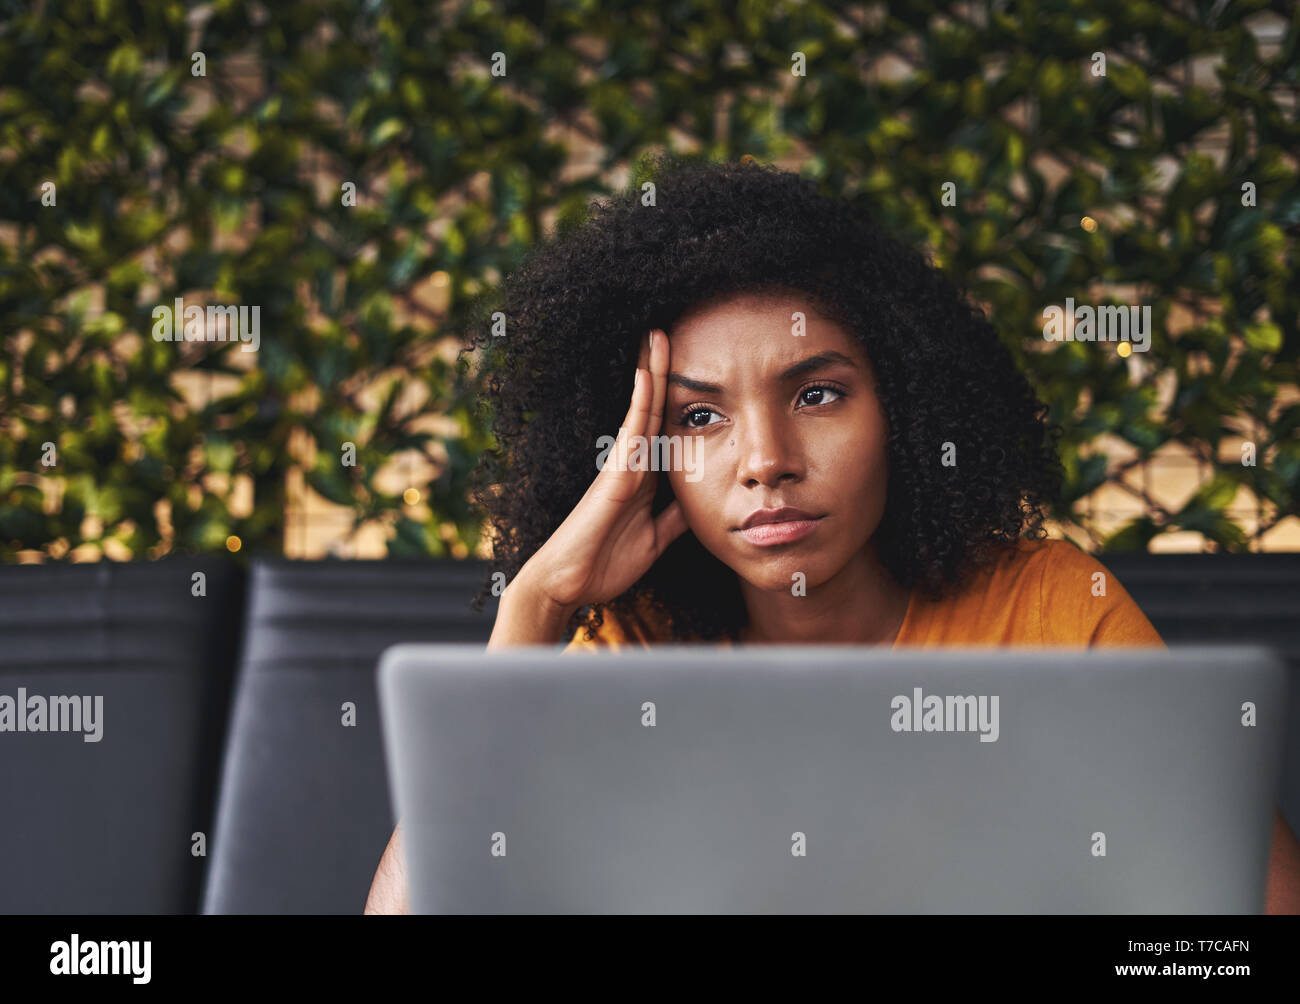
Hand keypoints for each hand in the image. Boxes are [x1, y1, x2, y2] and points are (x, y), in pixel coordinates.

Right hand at [516, 328, 688, 616]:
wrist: (567, 584)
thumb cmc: (605, 562)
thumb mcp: (656, 539)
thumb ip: (675, 517)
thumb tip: (704, 500)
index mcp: (644, 476)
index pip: (665, 427)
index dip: (678, 396)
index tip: (694, 365)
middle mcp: (632, 463)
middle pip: (653, 407)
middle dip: (662, 369)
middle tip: (672, 328)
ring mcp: (621, 466)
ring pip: (641, 409)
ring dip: (650, 371)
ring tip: (659, 333)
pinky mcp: (612, 476)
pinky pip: (630, 432)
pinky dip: (640, 402)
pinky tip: (647, 376)